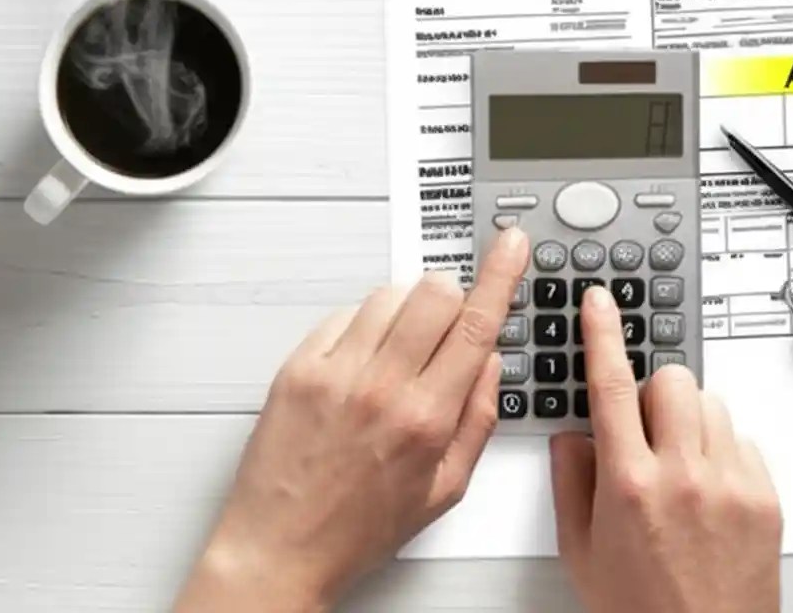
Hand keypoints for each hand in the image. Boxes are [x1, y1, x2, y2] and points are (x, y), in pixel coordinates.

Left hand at [174, 229, 528, 612]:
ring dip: (406, 309)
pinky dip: (362, 325)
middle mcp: (382, 388)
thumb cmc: (357, 529)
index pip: (476, 324)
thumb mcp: (444, 489)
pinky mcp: (297, 368)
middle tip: (447, 325)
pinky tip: (360, 364)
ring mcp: (335, 373)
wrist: (281, 548)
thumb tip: (490, 365)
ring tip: (398, 352)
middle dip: (452, 296)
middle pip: (434, 293)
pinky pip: (343, 314)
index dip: (501, 274)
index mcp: (427, 418)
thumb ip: (478, 420)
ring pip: (388, 295)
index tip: (511, 244)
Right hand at [551, 287, 782, 612]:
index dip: (602, 334)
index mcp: (628, 485)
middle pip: (672, 381)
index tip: (600, 303)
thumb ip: (570, 482)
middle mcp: (684, 476)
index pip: (611, 386)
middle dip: (653, 391)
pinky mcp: (765, 496)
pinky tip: (706, 489)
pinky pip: (742, 439)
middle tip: (643, 428)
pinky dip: (721, 450)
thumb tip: (571, 436)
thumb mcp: (581, 552)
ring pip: (710, 403)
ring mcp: (731, 484)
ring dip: (688, 420)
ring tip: (677, 466)